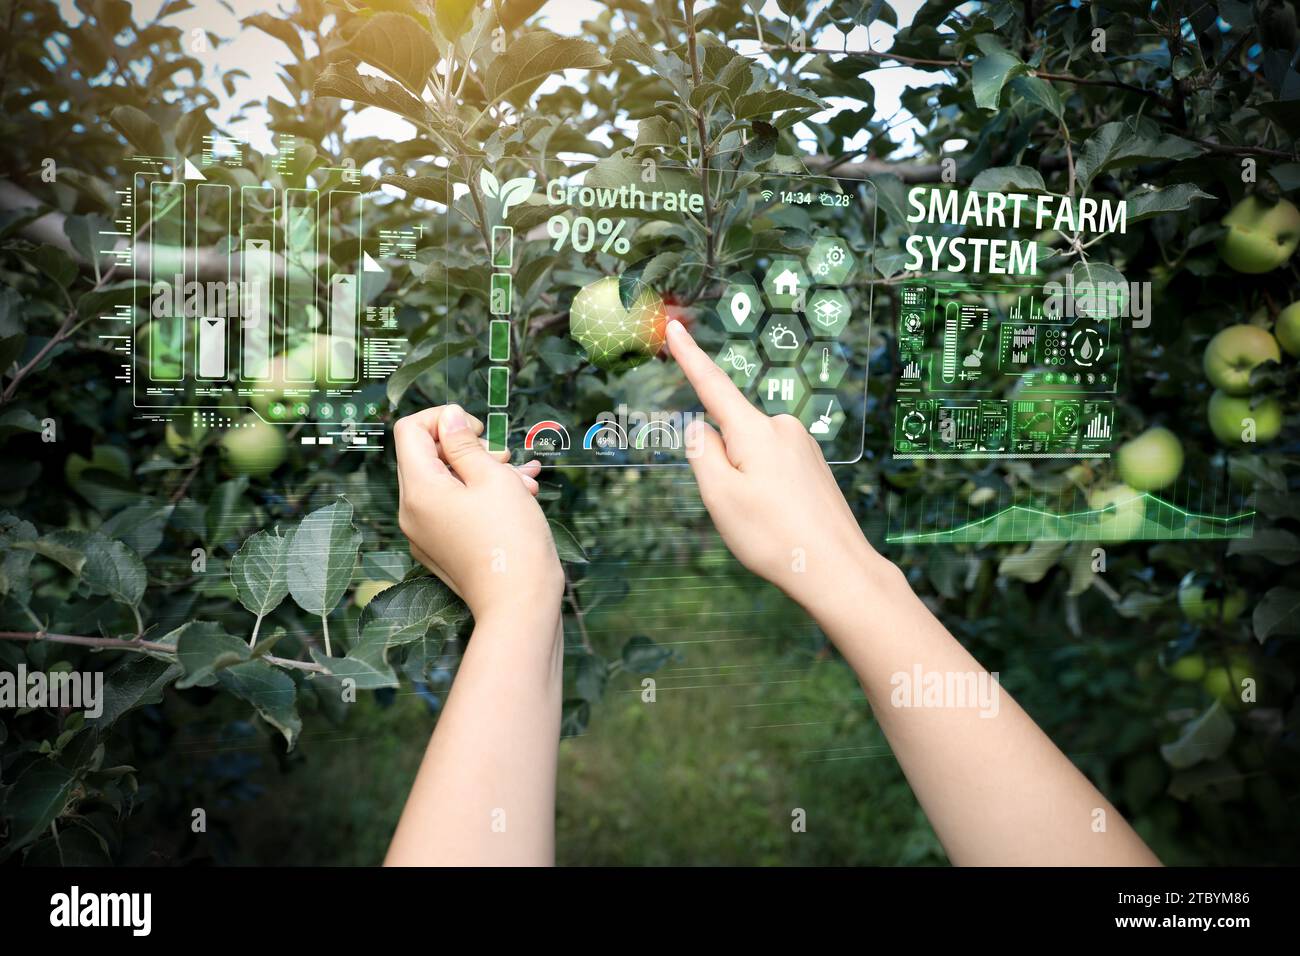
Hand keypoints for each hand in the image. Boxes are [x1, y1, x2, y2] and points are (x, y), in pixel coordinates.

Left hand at [394, 404, 562, 621]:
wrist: (520, 604)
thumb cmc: (512, 539)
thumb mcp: (493, 478)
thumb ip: (464, 444)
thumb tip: (448, 418)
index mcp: (419, 490)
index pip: (409, 430)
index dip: (443, 418)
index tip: (479, 431)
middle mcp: (411, 512)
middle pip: (426, 457)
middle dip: (468, 448)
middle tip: (505, 457)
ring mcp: (423, 534)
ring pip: (445, 484)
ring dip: (481, 473)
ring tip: (523, 478)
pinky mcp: (440, 549)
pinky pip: (452, 509)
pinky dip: (480, 497)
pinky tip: (518, 497)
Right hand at [667, 319, 885, 608]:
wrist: (836, 569)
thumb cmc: (772, 536)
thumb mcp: (720, 497)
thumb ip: (702, 454)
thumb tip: (700, 427)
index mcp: (755, 430)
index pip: (713, 385)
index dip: (690, 357)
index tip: (676, 329)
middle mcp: (782, 428)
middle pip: (731, 433)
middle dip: (723, 466)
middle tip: (740, 512)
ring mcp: (803, 446)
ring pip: (752, 454)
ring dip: (746, 482)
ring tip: (764, 522)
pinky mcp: (815, 466)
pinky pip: (774, 468)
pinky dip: (766, 490)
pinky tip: (780, 521)